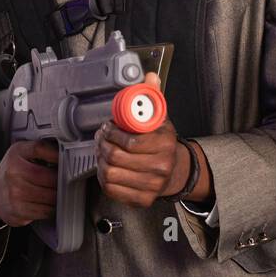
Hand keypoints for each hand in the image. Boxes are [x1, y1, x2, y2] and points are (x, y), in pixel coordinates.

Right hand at [0, 140, 58, 226]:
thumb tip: (65, 151)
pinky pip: (46, 211)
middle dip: (62, 179)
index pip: (40, 149)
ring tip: (58, 190)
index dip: (57, 154)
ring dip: (59, 195)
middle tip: (67, 179)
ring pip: (51, 196)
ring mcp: (16, 195)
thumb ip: (41, 148)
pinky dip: (52, 207)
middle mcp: (14, 175)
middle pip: (51, 178)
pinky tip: (49, 201)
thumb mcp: (21, 152)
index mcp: (16, 156)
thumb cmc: (11, 171)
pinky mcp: (19, 213)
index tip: (66, 159)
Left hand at [97, 72, 190, 206]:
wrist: (175, 170)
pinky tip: (106, 168)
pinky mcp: (142, 199)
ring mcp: (151, 186)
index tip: (107, 128)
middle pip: (117, 158)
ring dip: (100, 162)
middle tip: (101, 138)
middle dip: (103, 146)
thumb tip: (150, 76)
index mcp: (165, 145)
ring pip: (111, 175)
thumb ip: (152, 96)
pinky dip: (104, 178)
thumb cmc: (162, 142)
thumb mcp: (160, 117)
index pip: (131, 142)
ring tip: (102, 152)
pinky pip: (112, 190)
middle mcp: (161, 167)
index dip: (112, 134)